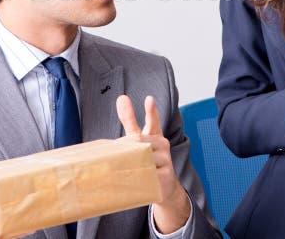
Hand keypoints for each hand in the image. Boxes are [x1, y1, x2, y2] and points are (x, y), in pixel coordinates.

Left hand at [116, 94, 189, 234]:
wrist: (164, 187)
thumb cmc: (148, 159)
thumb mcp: (138, 139)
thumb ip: (130, 119)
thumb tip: (121, 98)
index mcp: (155, 134)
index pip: (153, 120)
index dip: (150, 110)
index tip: (149, 99)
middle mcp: (162, 144)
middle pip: (139, 139)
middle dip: (126, 145)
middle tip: (118, 149)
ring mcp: (165, 159)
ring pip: (140, 156)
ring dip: (129, 161)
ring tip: (126, 167)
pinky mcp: (165, 175)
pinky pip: (145, 172)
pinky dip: (137, 174)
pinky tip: (135, 177)